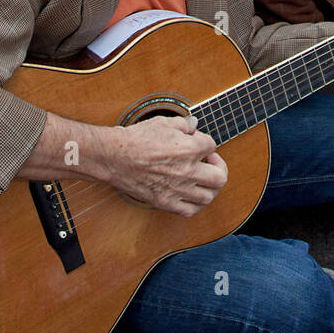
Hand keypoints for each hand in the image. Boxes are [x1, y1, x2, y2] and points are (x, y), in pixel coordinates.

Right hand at [97, 115, 227, 216]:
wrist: (114, 157)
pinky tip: (191, 194)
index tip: (196, 141)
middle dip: (219, 167)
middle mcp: (187, 171)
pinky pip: (190, 210)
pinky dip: (195, 204)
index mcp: (189, 149)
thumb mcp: (163, 122)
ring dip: (209, 187)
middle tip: (210, 162)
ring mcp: (177, 189)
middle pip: (220, 177)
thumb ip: (184, 124)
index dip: (205, 141)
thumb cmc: (136, 139)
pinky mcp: (166, 202)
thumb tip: (195, 125)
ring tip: (202, 179)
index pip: (211, 145)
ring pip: (208, 197)